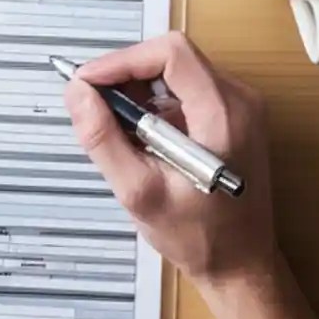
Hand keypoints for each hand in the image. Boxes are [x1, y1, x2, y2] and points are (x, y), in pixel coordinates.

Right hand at [63, 32, 275, 286]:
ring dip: (138, 94)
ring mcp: (239, 108)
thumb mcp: (139, 192)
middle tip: (94, 109)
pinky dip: (154, 107)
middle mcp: (239, 100)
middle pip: (171, 59)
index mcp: (223, 113)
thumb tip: (77, 93)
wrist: (241, 265)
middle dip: (125, 77)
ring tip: (117, 133)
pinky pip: (185, 93)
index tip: (86, 84)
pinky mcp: (232, 119)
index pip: (170, 53)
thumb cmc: (198, 237)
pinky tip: (140, 142)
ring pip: (176, 74)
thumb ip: (104, 139)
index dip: (122, 61)